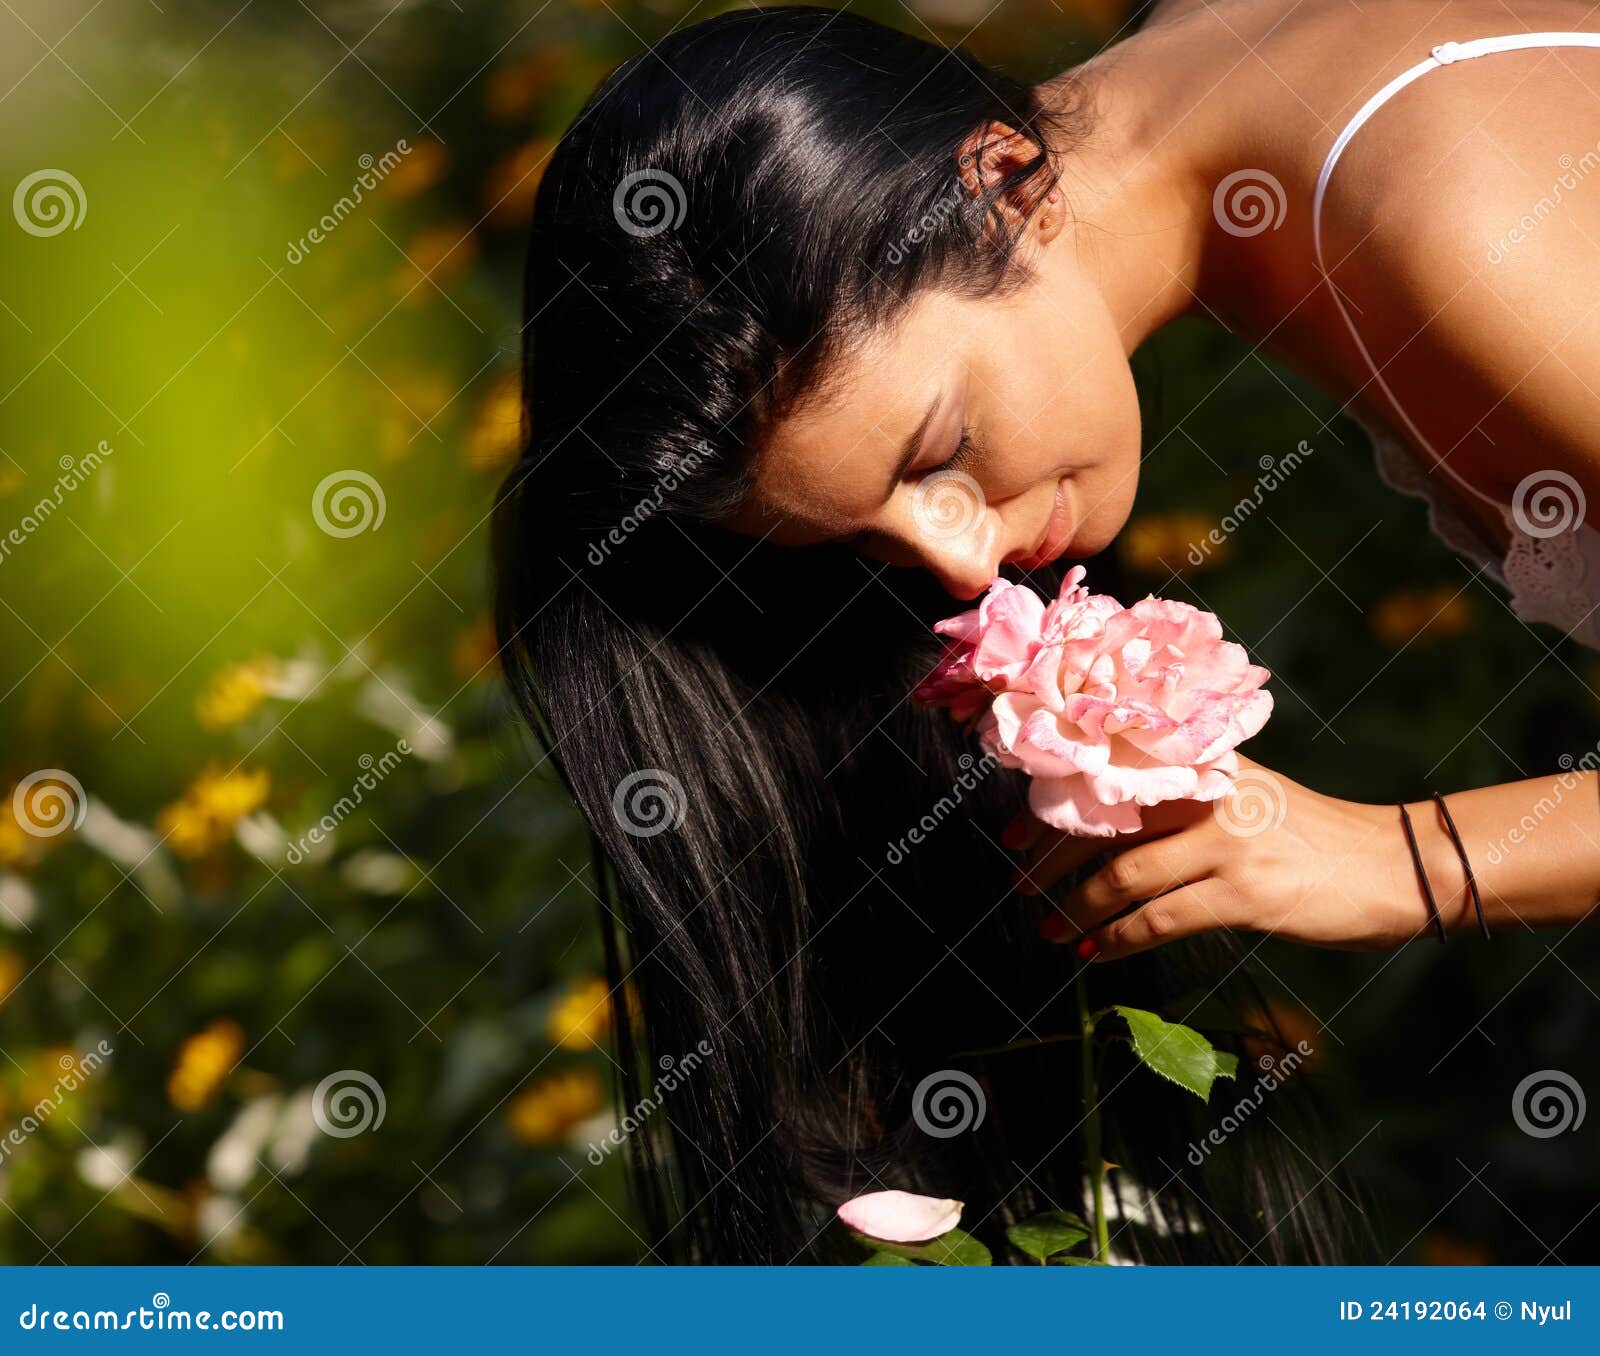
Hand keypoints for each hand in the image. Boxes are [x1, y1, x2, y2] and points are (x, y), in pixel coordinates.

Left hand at [1005, 757, 1445, 960]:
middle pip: (1102, 822)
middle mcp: (1207, 795)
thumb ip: (1188, 796)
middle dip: (1047, 859)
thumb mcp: (1248, 794)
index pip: (1106, 775)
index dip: (1050, 805)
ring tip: (1051, 931)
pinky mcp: (1243, 893)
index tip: (1009, 830)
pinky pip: (1160, 920)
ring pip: (1121, 876)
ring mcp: (1225, 844)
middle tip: (1017, 886)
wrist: (1394, 864)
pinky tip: (1097, 954)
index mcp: (1202, 764)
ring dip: (1076, 910)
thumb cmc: (1313, 835)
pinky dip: (1118, 940)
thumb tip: (1109, 823)